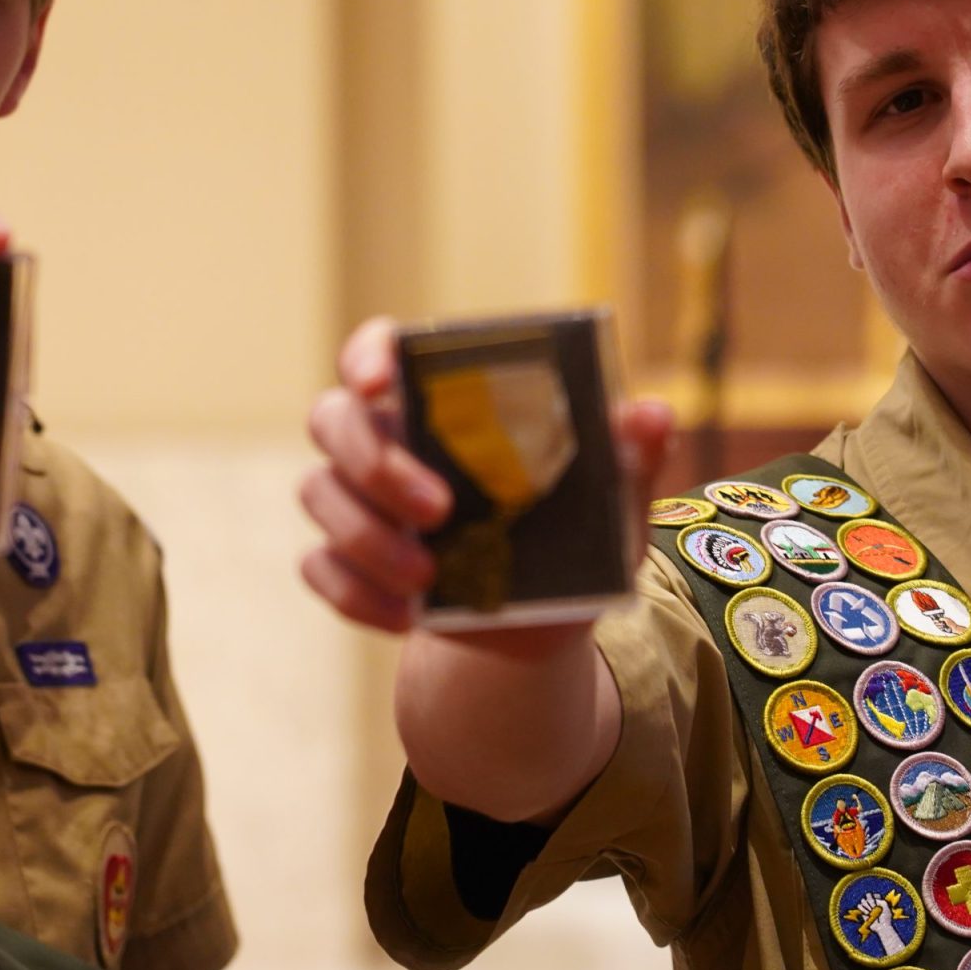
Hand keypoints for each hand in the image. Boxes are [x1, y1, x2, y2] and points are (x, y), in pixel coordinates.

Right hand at [298, 315, 675, 633]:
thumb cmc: (569, 530)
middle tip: (439, 510)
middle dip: (377, 463)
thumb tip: (651, 415)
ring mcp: (354, 500)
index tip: (381, 382)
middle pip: (333, 419)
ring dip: (368, 537)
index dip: (367, 354)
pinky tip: (404, 617)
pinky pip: (320, 570)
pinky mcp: (344, 562)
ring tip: (428, 579)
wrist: (539, 620)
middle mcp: (381, 438)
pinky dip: (357, 593)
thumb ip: (629, 453)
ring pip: (319, 494)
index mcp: (436, 400)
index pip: (377, 349)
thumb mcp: (608, 495)